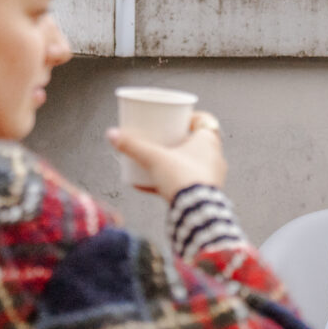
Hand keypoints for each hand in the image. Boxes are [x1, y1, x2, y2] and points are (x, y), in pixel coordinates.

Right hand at [108, 112, 226, 200]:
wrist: (196, 210)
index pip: (205, 120)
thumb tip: (112, 134)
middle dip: (176, 140)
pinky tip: (147, 184)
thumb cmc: (183, 178)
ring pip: (191, 162)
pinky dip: (170, 180)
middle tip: (159, 140)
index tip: (173, 120)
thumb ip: (133, 146)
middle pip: (195, 141)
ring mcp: (212, 175)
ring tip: (153, 162)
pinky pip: (187, 181)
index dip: (189, 117)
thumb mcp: (154, 158)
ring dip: (173, 161)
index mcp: (209, 140)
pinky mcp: (207, 191)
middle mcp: (215, 156)